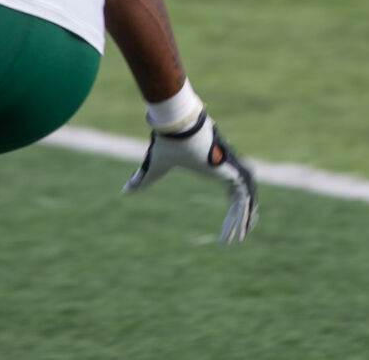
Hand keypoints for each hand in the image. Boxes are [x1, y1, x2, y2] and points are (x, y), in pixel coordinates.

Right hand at [123, 110, 256, 242]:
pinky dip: (244, 214)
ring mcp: (233, 168)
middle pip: (239, 199)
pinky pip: (244, 198)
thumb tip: (124, 191)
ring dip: (241, 220)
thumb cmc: (168, 144)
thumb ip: (143, 180)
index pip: (230, 192)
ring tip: (237, 240)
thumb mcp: (155, 168)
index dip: (231, 212)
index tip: (225, 231)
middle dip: (237, 220)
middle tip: (233, 240)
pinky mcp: (234, 171)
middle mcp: (227, 168)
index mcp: (214, 167)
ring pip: (243, 200)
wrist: (178, 127)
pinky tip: (242, 230)